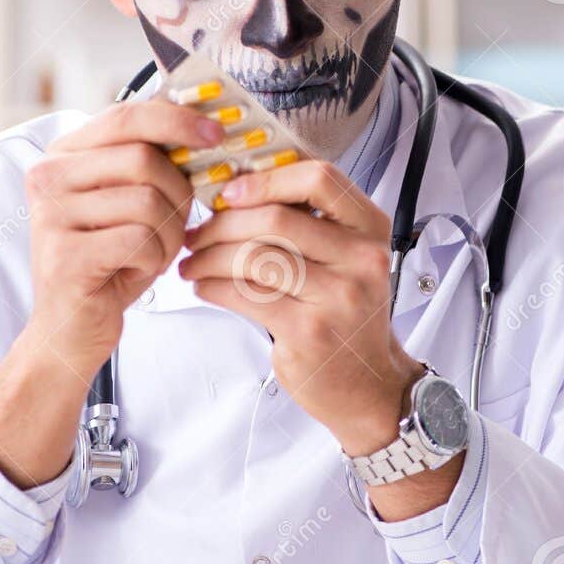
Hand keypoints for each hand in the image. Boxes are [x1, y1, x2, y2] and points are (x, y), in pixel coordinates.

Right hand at [20, 99, 221, 368]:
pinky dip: (155, 259)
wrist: (72, 326)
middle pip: (143, 159)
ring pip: (147, 202)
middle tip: (179, 221)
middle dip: (179, 192)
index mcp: (63, 154)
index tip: (216, 133)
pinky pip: (141, 241)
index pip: (126, 115)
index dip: (177, 120)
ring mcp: (50, 216)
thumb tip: (206, 126)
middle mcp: (48, 177)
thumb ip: (152, 162)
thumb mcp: (131, 201)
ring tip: (152, 252)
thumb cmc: (111, 259)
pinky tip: (137, 270)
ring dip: (169, 233)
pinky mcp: (64, 256)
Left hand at [178, 160, 422, 455]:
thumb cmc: (346, 315)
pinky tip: (204, 287)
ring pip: (255, 256)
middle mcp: (362, 259)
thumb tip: (240, 190)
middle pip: (276, 218)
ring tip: (192, 263)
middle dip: (222, 224)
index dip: (267, 179)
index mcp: (371, 229)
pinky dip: (212, 286)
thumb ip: (311, 223)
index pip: (319, 179)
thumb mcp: (348, 259)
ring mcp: (338, 296)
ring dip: (209, 257)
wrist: (367, 383)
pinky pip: (245, 295)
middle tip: (196, 235)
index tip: (230, 193)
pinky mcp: (308, 330)